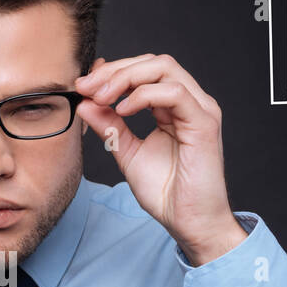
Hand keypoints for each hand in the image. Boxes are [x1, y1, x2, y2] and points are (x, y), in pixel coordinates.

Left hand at [75, 54, 244, 265]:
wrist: (189, 223)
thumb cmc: (167, 193)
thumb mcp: (127, 153)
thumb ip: (109, 127)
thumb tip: (85, 103)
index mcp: (174, 107)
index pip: (144, 71)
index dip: (112, 73)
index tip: (83, 87)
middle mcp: (189, 102)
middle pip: (153, 63)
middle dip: (115, 70)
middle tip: (87, 87)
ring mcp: (199, 109)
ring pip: (164, 68)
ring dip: (126, 78)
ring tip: (102, 97)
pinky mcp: (204, 122)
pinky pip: (174, 93)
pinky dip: (144, 95)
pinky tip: (122, 110)